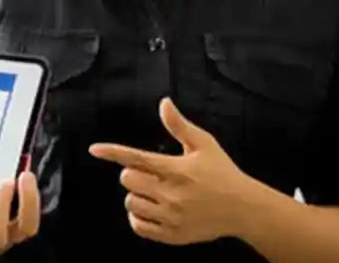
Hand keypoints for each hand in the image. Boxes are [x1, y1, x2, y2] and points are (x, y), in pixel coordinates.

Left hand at [89, 97, 254, 245]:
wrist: (243, 209)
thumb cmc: (222, 173)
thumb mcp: (204, 144)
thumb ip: (179, 125)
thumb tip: (164, 103)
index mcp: (177, 170)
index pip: (136, 158)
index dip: (113, 152)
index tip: (95, 149)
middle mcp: (172, 195)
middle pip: (128, 180)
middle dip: (133, 173)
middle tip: (150, 173)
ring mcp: (171, 217)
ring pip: (130, 203)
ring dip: (136, 195)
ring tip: (153, 192)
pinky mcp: (172, 235)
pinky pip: (139, 227)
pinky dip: (138, 217)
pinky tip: (150, 209)